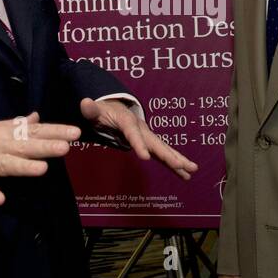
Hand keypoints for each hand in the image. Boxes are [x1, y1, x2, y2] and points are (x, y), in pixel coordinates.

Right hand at [0, 112, 78, 205]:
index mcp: (1, 133)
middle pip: (23, 145)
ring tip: (42, 170)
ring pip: (5, 164)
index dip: (53, 131)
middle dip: (45, 146)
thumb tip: (35, 117)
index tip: (75, 132)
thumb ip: (14, 125)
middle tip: (66, 146)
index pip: (32, 131)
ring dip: (22, 166)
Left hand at [80, 97, 198, 179]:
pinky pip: (163, 156)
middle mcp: (143, 129)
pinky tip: (185, 174)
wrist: (114, 107)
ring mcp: (148, 137)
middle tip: (180, 165)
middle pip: (156, 143)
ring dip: (178, 160)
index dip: (139, 144)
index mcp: (128, 121)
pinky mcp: (150, 145)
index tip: (145, 157)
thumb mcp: (94, 111)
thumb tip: (85, 103)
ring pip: (164, 150)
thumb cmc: (103, 111)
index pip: (133, 134)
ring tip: (192, 170)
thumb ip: (90, 109)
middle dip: (169, 155)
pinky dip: (174, 165)